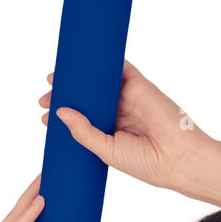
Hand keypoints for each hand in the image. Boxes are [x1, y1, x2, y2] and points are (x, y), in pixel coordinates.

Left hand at [38, 58, 209, 192]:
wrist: (177, 157)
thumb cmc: (146, 163)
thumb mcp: (106, 151)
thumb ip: (83, 132)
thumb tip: (60, 113)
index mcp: (112, 134)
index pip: (83, 120)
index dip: (64, 116)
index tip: (43, 115)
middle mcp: (120, 115)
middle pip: (88, 99)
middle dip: (67, 95)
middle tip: (45, 95)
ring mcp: (130, 99)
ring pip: (100, 82)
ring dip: (80, 78)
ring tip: (56, 77)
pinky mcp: (141, 85)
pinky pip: (121, 68)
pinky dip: (105, 60)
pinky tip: (87, 58)